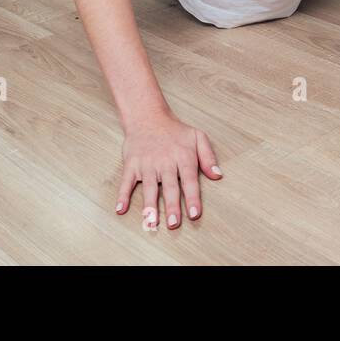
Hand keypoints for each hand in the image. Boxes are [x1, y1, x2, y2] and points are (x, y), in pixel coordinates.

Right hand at [116, 110, 221, 228]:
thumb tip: (218, 175)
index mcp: (183, 157)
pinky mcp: (131, 164)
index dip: (193, 198)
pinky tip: (121, 209)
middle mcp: (165, 162)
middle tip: (174, 224)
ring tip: (150, 222)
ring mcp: (147, 164)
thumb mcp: (198, 137)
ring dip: (149, 205)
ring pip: (148, 187)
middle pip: (170, 187)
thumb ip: (208, 157)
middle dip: (172, 206)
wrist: (148, 116)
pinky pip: (126, 181)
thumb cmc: (175, 131)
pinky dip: (122, 195)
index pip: (190, 181)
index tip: (195, 215)